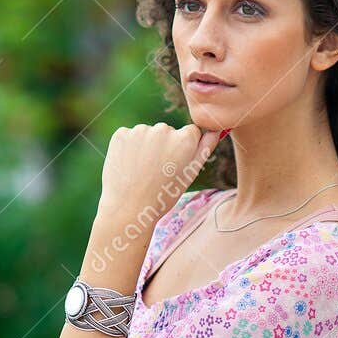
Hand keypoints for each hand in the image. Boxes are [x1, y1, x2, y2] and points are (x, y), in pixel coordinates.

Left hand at [97, 122, 222, 225]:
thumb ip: (205, 149)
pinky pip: (129, 136)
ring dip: (146, 146)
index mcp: (185, 139)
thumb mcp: (190, 174)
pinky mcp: (121, 134)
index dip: (183, 149)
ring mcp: (140, 130)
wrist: (129, 208)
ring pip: (148, 134)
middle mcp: (164, 129)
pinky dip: (129, 147)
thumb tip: (216, 130)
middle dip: (164, 146)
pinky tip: (129, 165)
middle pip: (168, 132)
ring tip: (142, 170)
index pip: (191, 132)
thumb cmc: (163, 195)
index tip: (175, 165)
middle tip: (157, 171)